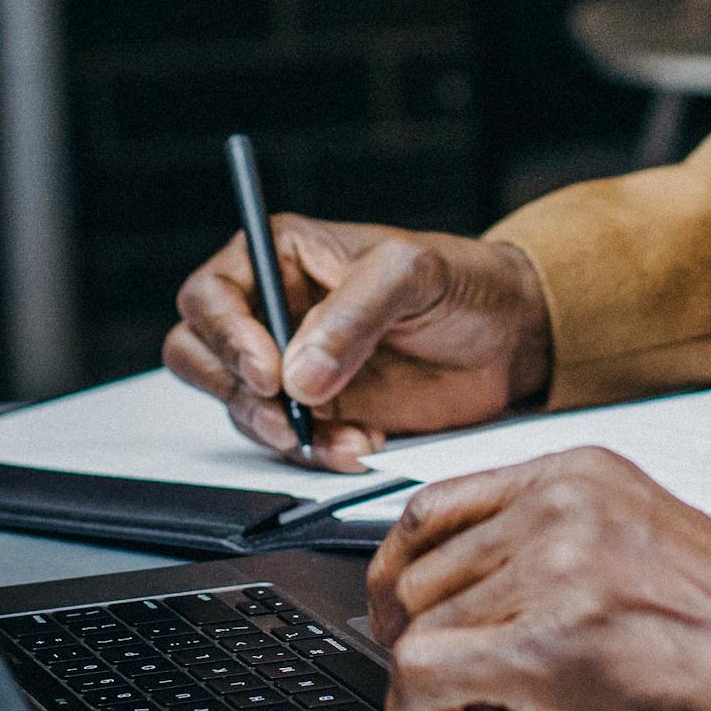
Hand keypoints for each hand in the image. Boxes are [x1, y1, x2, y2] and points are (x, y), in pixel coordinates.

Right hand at [166, 219, 551, 469]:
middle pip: (199, 354)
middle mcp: (273, 310)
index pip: (211, 294)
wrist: (511, 339)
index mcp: (280, 257)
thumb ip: (353, 315)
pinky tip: (361, 443)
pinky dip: (316, 453)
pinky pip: (287, 443)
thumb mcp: (413, 275)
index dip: (225, 335)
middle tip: (286, 415)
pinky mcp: (317, 413)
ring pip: (239, 408)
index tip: (266, 371)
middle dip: (237, 392)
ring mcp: (290, 366)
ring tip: (346, 434)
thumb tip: (299, 372)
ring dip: (283, 431)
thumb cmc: (463, 282)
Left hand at [364, 448, 710, 710]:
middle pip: (413, 575)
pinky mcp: (550, 647)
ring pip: (415, 630)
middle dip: (434, 654)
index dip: (417, 592)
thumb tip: (463, 604)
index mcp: (587, 476)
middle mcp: (565, 505)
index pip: (433, 513)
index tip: (435, 640)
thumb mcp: (648, 557)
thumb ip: (558, 558)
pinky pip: (421, 677)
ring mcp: (556, 568)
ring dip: (448, 701)